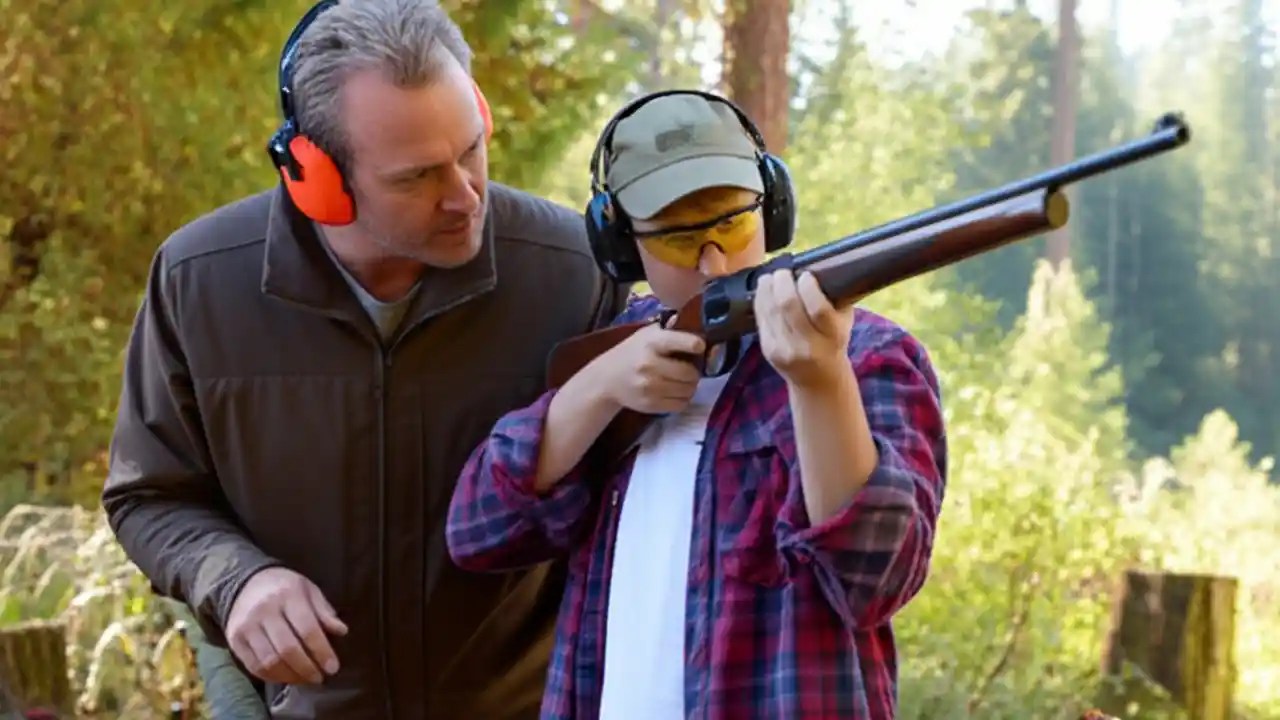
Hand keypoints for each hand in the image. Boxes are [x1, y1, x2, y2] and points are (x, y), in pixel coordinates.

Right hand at [225, 567, 347, 684]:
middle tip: (320, 677)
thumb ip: (324, 611)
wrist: (245, 583)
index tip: (333, 667)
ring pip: (269, 662)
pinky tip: (287, 677)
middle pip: (287, 649)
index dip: (321, 651)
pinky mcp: (235, 640)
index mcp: (287, 595)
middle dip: (307, 668)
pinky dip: (273, 677)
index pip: (307, 629)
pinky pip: (254, 666)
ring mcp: (246, 627)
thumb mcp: (309, 590)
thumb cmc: (285, 588)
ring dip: (291, 676)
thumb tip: (342, 631)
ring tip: (305, 679)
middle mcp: (264, 611)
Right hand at [591, 322, 704, 413]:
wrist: (607, 380)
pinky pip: (680, 404)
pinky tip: (677, 392)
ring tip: (684, 382)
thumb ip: (669, 329)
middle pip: (690, 373)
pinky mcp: (650, 404)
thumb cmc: (631, 353)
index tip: (700, 347)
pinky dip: (683, 399)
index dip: (696, 344)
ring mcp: (650, 386)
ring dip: (691, 386)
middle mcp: (650, 364)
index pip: (682, 342)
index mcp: (652, 342)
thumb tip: (695, 323)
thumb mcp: (645, 335)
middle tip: (691, 370)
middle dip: (695, 372)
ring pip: (688, 390)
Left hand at [754, 269, 855, 388]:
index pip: (817, 309)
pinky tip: (764, 290)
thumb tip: (818, 266)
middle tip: (783, 271)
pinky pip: (761, 318)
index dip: (808, 286)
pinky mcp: (768, 350)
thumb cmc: (832, 343)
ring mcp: (785, 350)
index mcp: (832, 337)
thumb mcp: (844, 323)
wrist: (818, 379)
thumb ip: (836, 298)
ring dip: (767, 288)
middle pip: (788, 306)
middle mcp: (808, 346)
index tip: (806, 275)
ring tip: (771, 277)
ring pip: (770, 310)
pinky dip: (760, 300)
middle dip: (782, 282)